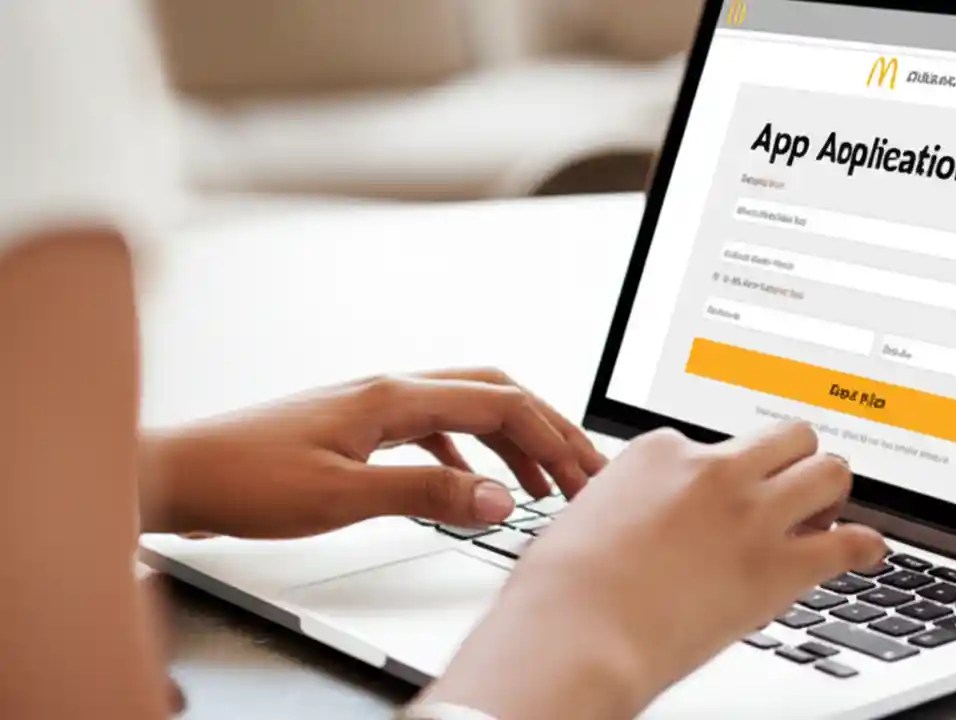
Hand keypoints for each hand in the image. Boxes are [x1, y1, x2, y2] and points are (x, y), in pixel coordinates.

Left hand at [139, 369, 605, 537]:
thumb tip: (499, 500)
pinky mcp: (357, 430)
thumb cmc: (243, 479)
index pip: (499, 404)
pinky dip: (466, 457)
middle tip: (579, 470)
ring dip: (510, 443)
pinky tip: (467, 488)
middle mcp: (388, 390)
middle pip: (492, 394)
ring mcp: (372, 407)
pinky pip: (432, 433)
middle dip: (544, 430)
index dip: (551, 436)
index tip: (583, 472)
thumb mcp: (342, 496)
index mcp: (393, 396)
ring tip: (540, 483)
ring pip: (465, 412)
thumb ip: (426, 496)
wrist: (178, 475)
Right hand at [423, 422, 886, 719]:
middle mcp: (712, 469)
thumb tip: (639, 521)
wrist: (574, 633)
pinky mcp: (778, 565)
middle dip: (795, 461)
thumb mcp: (587, 516)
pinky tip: (864, 553)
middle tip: (792, 492)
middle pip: (788, 436)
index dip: (729, 476)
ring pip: (828, 471)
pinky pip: (850, 541)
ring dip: (830, 493)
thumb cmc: (562, 588)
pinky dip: (865, 547)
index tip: (727, 501)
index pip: (718, 444)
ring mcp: (750, 513)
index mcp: (661, 451)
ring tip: (823, 517)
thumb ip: (628, 504)